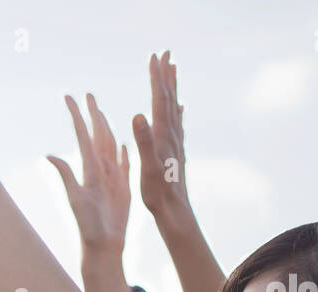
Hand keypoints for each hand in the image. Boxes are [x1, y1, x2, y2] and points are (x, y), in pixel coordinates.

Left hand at [48, 93, 129, 253]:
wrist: (103, 246)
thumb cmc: (88, 227)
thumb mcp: (75, 199)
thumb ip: (65, 176)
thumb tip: (49, 155)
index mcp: (89, 169)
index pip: (82, 135)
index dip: (77, 115)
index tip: (69, 96)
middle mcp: (99, 170)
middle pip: (97, 136)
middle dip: (92, 115)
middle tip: (87, 95)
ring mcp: (112, 178)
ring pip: (110, 146)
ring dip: (106, 128)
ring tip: (102, 112)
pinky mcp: (123, 188)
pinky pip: (124, 165)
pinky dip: (124, 152)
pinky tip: (123, 143)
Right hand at [132, 51, 189, 223]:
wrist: (175, 211)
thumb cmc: (158, 193)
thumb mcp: (147, 167)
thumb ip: (143, 140)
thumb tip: (138, 115)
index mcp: (162, 135)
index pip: (159, 99)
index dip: (156, 77)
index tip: (154, 56)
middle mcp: (172, 135)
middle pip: (169, 98)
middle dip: (166, 75)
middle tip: (166, 53)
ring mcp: (176, 142)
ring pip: (174, 107)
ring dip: (172, 88)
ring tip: (173, 70)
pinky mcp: (176, 152)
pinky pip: (177, 124)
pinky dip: (176, 110)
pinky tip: (179, 107)